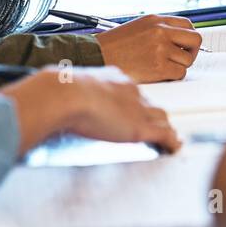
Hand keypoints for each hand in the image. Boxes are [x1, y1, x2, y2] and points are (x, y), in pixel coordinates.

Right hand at [2, 65, 180, 154]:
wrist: (65, 94)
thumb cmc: (60, 90)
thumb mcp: (68, 86)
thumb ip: (69, 93)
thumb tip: (51, 97)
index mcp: (114, 78)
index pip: (131, 92)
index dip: (134, 103)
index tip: (131, 111)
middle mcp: (130, 91)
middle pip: (150, 104)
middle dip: (152, 115)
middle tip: (153, 126)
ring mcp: (138, 109)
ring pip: (161, 118)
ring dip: (164, 129)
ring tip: (167, 138)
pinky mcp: (140, 127)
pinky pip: (164, 135)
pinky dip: (171, 142)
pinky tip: (174, 148)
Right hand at [95, 14, 201, 82]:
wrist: (96, 57)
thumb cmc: (113, 46)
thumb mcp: (138, 27)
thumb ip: (159, 30)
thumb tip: (180, 40)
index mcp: (156, 20)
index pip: (188, 25)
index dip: (188, 38)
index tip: (185, 46)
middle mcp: (160, 31)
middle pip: (195, 39)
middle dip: (192, 51)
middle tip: (181, 59)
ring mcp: (161, 48)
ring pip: (188, 60)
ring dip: (179, 66)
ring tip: (163, 68)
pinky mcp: (159, 66)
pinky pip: (180, 73)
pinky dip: (173, 77)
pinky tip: (159, 75)